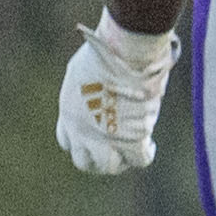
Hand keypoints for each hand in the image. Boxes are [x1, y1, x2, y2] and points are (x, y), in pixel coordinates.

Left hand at [57, 14, 176, 174]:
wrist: (125, 51)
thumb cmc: (107, 49)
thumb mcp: (84, 68)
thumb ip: (88, 84)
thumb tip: (99, 83)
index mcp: (68, 113)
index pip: (66, 141)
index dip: (82, 140)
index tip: (95, 134)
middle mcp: (82, 131)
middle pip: (84, 161)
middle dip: (98, 159)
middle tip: (114, 152)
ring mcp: (106, 137)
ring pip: (110, 166)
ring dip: (121, 160)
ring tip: (132, 150)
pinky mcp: (130, 137)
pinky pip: (138, 159)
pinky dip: (144, 154)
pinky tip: (149, 147)